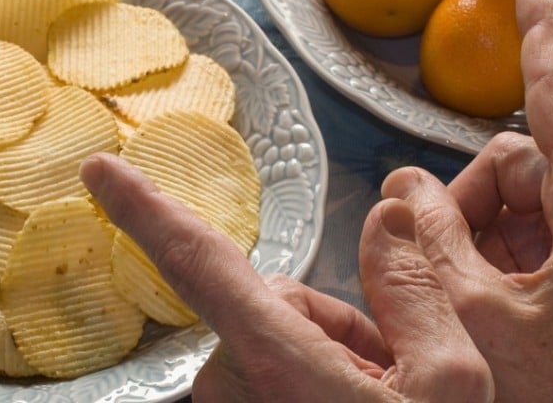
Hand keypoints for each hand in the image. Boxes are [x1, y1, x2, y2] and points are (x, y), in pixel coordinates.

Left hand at [81, 152, 492, 401]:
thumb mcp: (453, 384)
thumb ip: (414, 289)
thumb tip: (388, 216)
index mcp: (277, 364)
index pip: (198, 265)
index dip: (145, 209)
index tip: (98, 172)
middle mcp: (234, 389)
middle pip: (275, 306)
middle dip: (333, 325)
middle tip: (390, 376)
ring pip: (277, 344)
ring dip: (329, 360)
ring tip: (378, 400)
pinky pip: (269, 378)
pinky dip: (312, 384)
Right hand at [380, 0, 552, 400]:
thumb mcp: (476, 315)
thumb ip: (434, 236)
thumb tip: (406, 182)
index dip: (541, 30)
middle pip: (517, 159)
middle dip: (469, 200)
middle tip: (443, 261)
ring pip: (524, 194)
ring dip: (483, 233)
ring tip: (476, 300)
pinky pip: (542, 225)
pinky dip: (505, 250)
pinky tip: (495, 301)